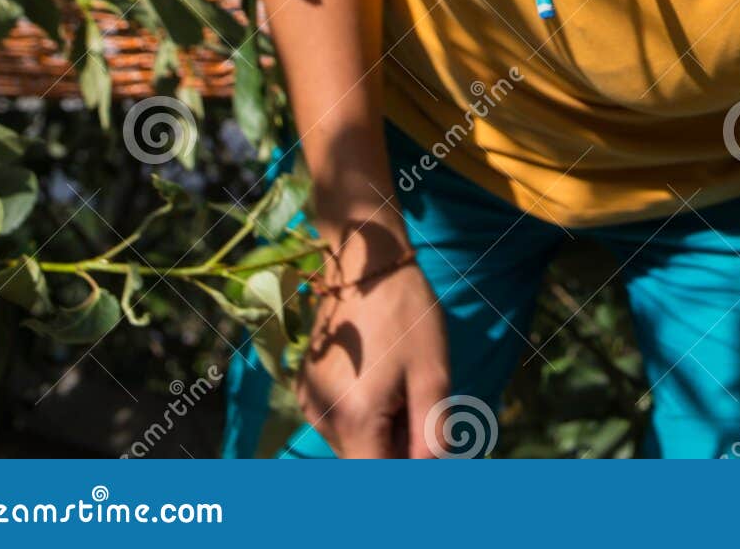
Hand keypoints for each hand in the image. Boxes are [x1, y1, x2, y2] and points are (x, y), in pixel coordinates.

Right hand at [297, 223, 449, 457]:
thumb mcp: (434, 373)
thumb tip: (428, 472)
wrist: (365, 260)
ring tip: (398, 378)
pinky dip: (363, 410)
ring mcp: (309, 402)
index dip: (408, 470)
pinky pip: (339, 419)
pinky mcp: (305, 388)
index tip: (426, 442)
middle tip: (418, 398)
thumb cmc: (406, 311)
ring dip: (381, 427)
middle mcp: (322, 417)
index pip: (378, 479)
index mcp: (354, 417)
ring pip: (353, 441)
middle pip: (366, 461)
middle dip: (398, 444)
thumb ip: (432, 435)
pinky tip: (378, 373)